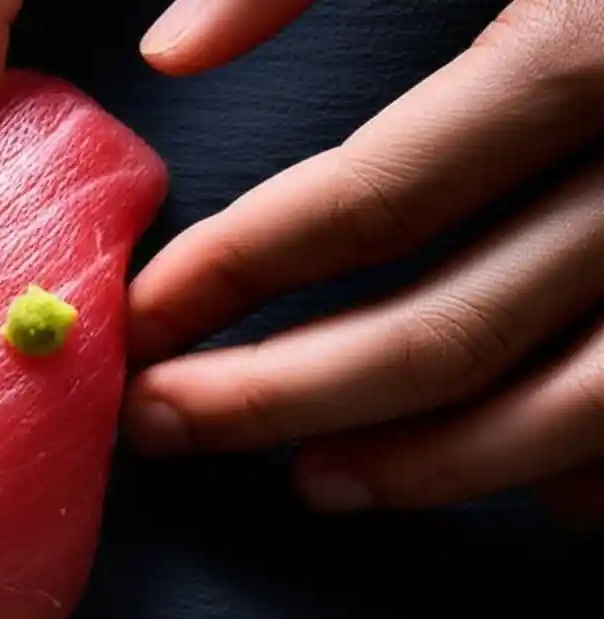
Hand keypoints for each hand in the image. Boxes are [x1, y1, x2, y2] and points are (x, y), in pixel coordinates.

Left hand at [124, 0, 603, 520]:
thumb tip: (172, 50)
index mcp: (586, 41)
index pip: (372, 197)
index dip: (238, 270)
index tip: (143, 316)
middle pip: (449, 327)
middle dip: (284, 393)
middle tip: (166, 425)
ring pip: (567, 405)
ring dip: (425, 463)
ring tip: (308, 482)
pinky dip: (584, 461)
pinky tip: (515, 489)